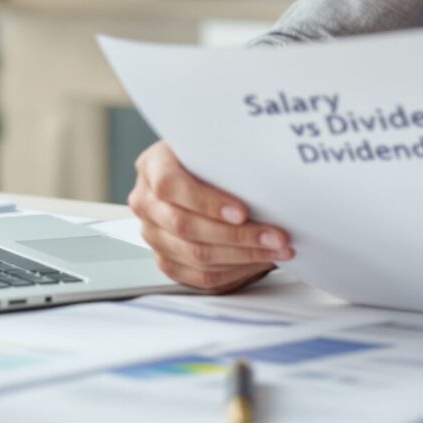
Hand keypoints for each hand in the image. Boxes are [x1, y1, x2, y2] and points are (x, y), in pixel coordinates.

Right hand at [128, 141, 293, 292]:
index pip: (171, 186)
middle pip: (185, 227)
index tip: (243, 211)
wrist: (199, 174)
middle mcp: (146, 203)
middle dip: (238, 235)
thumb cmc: (211, 158)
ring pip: (196, 256)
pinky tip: (259, 260)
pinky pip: (200, 277)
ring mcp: (153, 235)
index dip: (207, 201)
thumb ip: (226, 158)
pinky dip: (234, 271)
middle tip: (276, 236)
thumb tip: (266, 176)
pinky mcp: (167, 260)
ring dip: (244, 256)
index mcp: (153, 166)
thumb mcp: (214, 146)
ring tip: (276, 249)